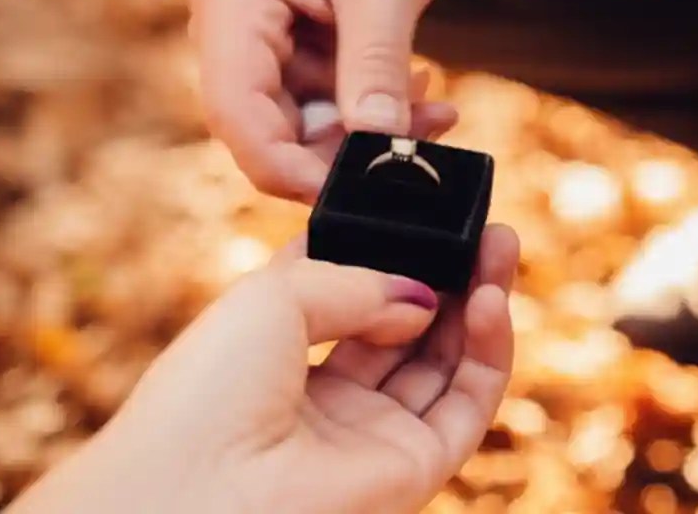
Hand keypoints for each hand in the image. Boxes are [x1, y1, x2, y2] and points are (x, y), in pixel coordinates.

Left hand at [8, 226, 519, 513]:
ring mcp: (372, 430)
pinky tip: (489, 298)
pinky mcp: (415, 466)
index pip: (353, 291)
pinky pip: (468, 400)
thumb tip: (422, 294)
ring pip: (446, 357)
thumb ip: (360, 278)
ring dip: (479, 297)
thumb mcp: (275, 295)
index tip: (425, 212)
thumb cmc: (209, 391)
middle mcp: (328, 392)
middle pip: (408, 322)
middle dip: (448, 270)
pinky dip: (490, 347)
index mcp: (279, 350)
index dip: (391, 252)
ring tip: (502, 243)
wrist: (195, 492)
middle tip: (484, 225)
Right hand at [192, 0, 453, 201]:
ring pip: (303, 135)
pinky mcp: (292, 68)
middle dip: (341, 155)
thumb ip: (375, 64)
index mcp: (231, 6)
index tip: (350, 193)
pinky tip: (423, 101)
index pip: (236, 113)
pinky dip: (375, 120)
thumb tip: (379, 148)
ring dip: (368, 140)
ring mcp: (258, 56)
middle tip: (416, 151)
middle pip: (266, 134)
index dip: (285, 166)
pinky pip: (327, 118)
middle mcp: (230, 37)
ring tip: (434, 115)